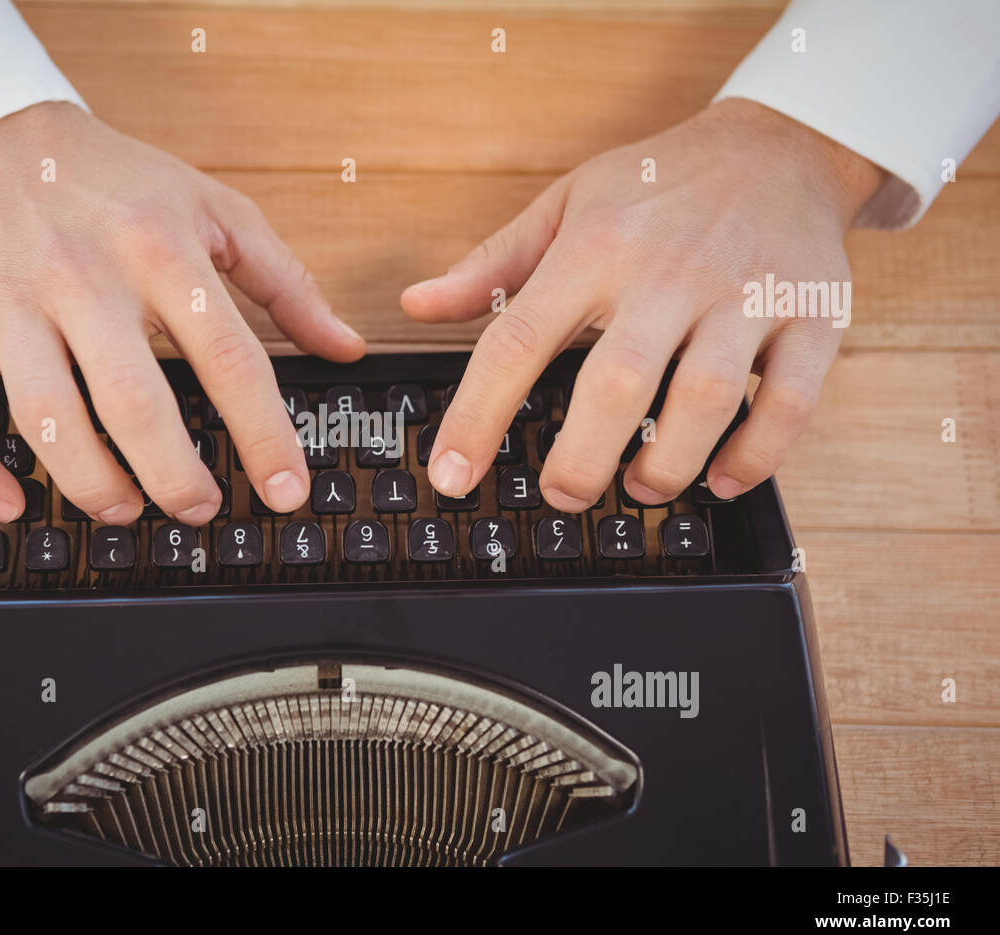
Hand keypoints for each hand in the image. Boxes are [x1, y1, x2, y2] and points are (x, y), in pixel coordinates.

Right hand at [0, 102, 363, 525]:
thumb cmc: (115, 182)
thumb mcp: (215, 208)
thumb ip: (286, 282)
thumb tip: (343, 347)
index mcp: (159, 250)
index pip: (229, 358)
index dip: (265, 435)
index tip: (287, 490)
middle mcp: (82, 278)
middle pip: (134, 403)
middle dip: (176, 477)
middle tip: (201, 508)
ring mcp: (6, 304)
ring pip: (45, 419)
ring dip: (91, 484)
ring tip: (126, 507)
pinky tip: (12, 503)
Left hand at [401, 98, 883, 509]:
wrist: (782, 145)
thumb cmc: (659, 187)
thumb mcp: (565, 205)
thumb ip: (492, 265)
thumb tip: (417, 305)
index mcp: (595, 248)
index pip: (519, 340)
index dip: (477, 416)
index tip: (450, 476)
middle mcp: (668, 272)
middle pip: (616, 384)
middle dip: (582, 460)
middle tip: (562, 494)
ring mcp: (747, 294)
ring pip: (707, 399)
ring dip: (668, 464)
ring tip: (640, 487)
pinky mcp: (811, 316)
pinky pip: (791, 401)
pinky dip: (757, 454)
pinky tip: (722, 477)